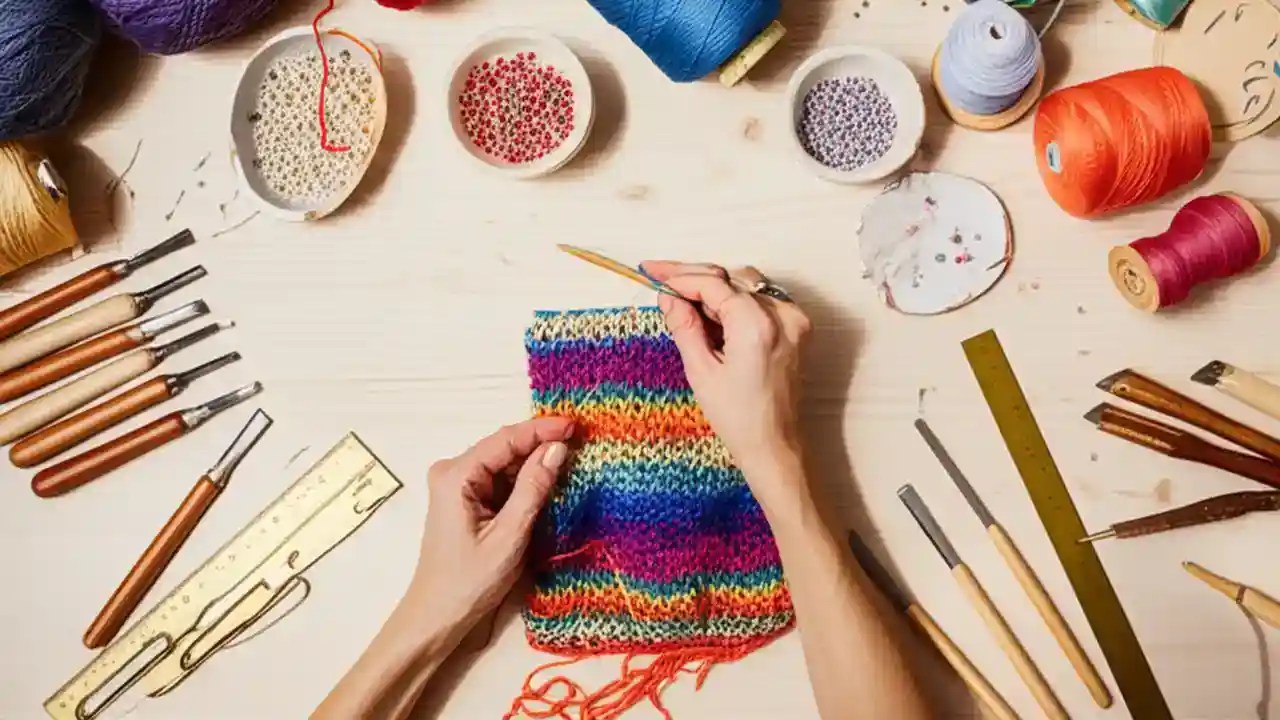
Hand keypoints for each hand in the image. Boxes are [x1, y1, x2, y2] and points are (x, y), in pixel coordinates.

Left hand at [404, 417, 572, 638]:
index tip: (575, 424)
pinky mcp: (467, 501)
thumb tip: (557, 449)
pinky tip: (549, 479)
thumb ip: (532, 489)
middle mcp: (453, 472)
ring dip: (535, 462)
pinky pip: (501, 481)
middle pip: (505, 448)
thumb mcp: (508, 536)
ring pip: (505, 464)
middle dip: (541, 443)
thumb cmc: (468, 582)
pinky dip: (525, 481)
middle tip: (580, 439)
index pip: (505, 439)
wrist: (437, 617)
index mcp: (456, 476)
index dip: (542, 429)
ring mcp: (458, 486)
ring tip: (572, 456)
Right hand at [642, 261, 810, 490]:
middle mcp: (782, 316)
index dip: (680, 276)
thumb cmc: (737, 418)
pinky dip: (736, 300)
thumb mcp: (701, 371)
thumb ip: (685, 326)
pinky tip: (712, 311)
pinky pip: (762, 299)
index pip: (714, 283)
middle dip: (695, 277)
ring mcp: (794, 320)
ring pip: (748, 284)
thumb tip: (669, 297)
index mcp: (757, 326)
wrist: (774, 445)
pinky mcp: (797, 329)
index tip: (654, 272)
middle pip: (732, 278)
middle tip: (661, 278)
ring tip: (683, 299)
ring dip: (715, 287)